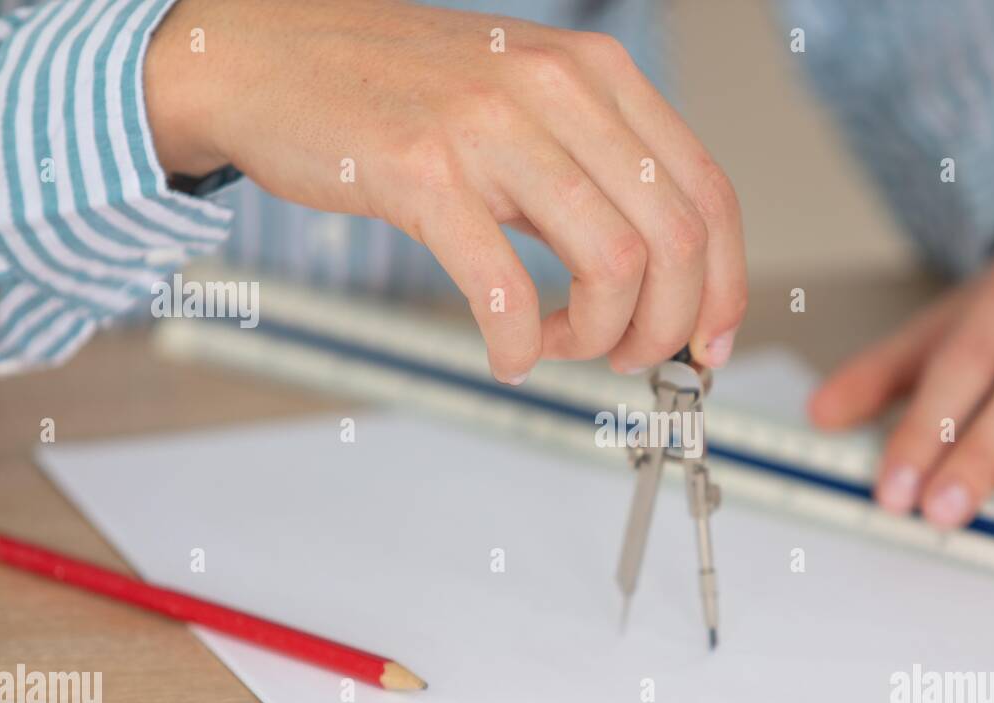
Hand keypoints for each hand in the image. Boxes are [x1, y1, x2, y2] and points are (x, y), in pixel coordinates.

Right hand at [144, 0, 745, 382]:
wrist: (268, 55)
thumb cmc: (396, 90)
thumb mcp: (524, 105)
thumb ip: (592, 170)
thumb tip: (656, 275)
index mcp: (597, 74)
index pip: (709, 194)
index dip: (724, 286)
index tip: (707, 343)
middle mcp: (559, 89)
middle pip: (676, 241)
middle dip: (665, 328)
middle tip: (625, 356)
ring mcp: (491, 127)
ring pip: (612, 265)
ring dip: (597, 337)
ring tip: (559, 344)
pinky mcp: (423, 173)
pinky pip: (505, 289)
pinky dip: (520, 345)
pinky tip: (508, 354)